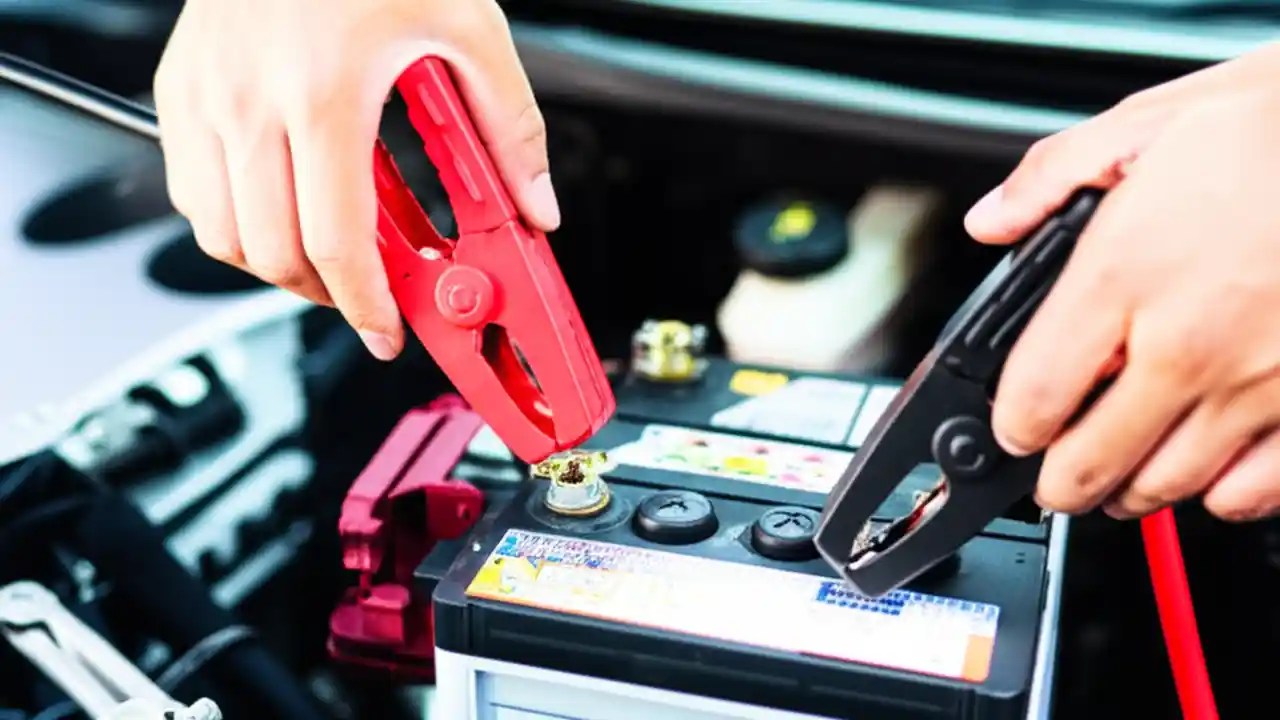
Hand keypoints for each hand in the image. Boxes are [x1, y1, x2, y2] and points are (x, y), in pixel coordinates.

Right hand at [153, 0, 558, 360]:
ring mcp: (203, 97)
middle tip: (365, 294)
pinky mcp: (178, 88)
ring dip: (275, 265)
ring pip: (220, 235)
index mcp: (324, 95)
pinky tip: (279, 206)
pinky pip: (190, 191)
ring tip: (324, 255)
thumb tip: (536, 205)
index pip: (335, 244)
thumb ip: (510, 126)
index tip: (385, 331)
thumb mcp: (466, 29)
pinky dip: (232, 221)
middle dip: (325, 295)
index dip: (364, 307)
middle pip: (272, 254)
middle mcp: (249, 102)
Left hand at [963, 44, 1279, 521]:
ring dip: (1130, 492)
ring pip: (1166, 486)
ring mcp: (1256, 382)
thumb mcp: (1148, 121)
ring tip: (1117, 475)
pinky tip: (1206, 471)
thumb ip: (1051, 176)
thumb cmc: (1278, 124)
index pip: (1033, 396)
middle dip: (1057, 481)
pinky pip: (1254, 492)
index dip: (1009, 426)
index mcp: (1126, 274)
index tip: (1014, 426)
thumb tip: (992, 220)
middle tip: (1052, 475)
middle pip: (1089, 462)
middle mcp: (1187, 341)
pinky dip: (1218, 495)